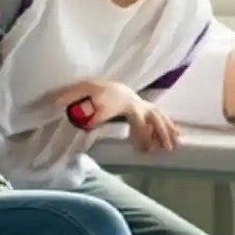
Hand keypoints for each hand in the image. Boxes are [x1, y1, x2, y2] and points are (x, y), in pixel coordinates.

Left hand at [54, 80, 179, 151]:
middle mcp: (137, 103)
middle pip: (153, 117)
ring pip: (160, 117)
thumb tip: (57, 105)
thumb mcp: (81, 91)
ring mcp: (143, 105)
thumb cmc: (94, 90)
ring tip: (174, 146)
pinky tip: (177, 139)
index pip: (136, 118)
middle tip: (163, 149)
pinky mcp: (146, 110)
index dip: (140, 133)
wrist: (106, 84)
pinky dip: (170, 128)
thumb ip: (70, 98)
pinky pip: (161, 118)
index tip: (142, 150)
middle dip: (159, 133)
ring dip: (167, 131)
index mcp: (124, 101)